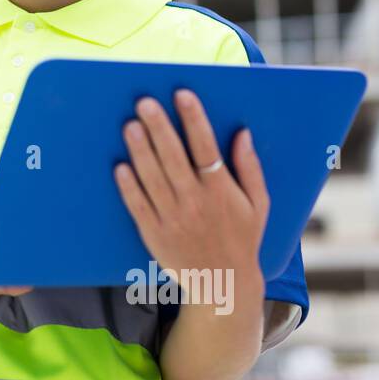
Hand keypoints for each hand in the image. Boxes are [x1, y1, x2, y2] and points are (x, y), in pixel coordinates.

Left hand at [113, 89, 267, 293]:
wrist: (223, 285)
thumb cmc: (242, 239)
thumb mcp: (258, 205)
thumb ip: (250, 168)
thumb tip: (242, 133)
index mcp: (222, 191)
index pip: (206, 147)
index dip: (194, 119)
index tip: (182, 94)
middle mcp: (196, 202)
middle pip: (174, 158)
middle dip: (159, 128)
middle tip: (144, 102)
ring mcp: (173, 219)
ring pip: (153, 179)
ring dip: (140, 151)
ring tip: (130, 126)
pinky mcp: (154, 234)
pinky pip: (138, 206)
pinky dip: (129, 187)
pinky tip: (120, 166)